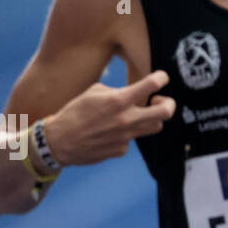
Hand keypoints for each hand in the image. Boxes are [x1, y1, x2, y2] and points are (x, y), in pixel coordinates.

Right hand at [43, 70, 175, 165]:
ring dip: (151, 118)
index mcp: (119, 100)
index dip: (162, 78)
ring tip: (140, 114)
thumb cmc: (74, 113)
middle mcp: (126, 119)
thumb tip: (133, 92)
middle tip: (160, 100)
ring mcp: (125, 137)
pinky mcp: (120, 150)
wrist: (58, 142)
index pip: (152, 85)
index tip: (161, 78)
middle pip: (165, 112)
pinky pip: (133, 139)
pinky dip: (128, 134)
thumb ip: (117, 91)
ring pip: (155, 127)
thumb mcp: (93, 92)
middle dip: (169, 103)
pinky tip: (113, 132)